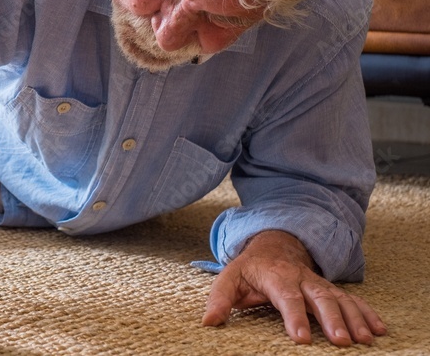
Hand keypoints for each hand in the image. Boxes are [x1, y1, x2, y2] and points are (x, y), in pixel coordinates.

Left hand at [202, 230, 386, 345]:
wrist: (273, 245)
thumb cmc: (249, 268)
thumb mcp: (229, 278)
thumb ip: (219, 299)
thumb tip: (208, 321)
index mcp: (276, 277)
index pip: (287, 298)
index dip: (294, 317)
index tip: (301, 338)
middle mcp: (302, 279)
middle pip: (320, 298)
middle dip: (332, 319)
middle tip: (341, 342)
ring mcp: (319, 283)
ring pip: (340, 299)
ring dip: (354, 319)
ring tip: (365, 340)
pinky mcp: (331, 289)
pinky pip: (353, 300)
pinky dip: (367, 313)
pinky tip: (379, 330)